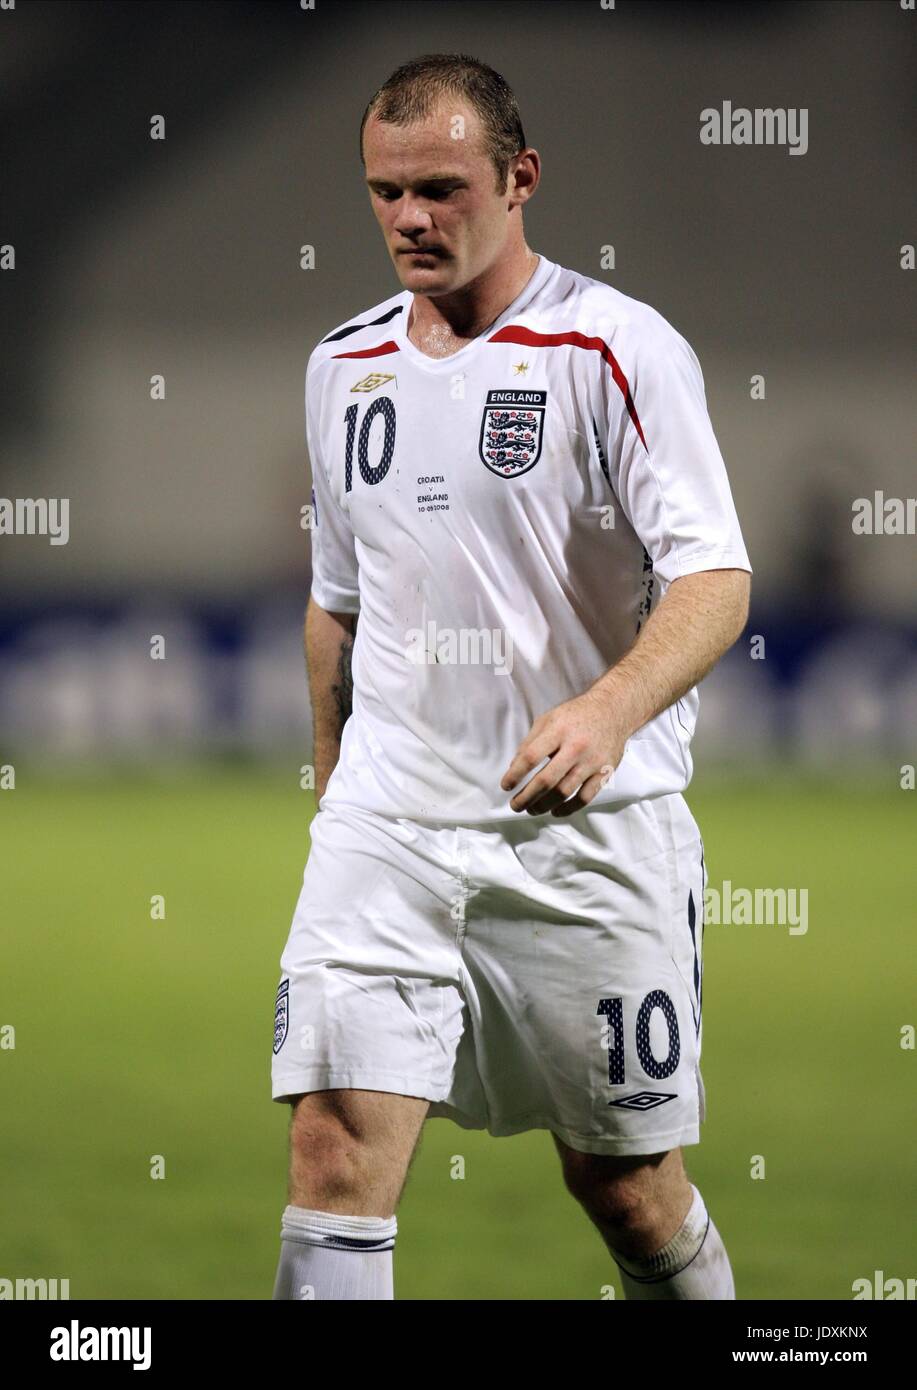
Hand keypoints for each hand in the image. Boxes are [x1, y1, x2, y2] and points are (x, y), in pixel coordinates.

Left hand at [499, 688, 627, 815]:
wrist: (613, 711)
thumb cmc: (576, 715)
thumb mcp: (548, 719)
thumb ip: (530, 742)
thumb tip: (514, 768)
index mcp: (558, 730)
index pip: (531, 757)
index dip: (515, 774)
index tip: (506, 786)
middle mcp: (576, 747)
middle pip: (547, 780)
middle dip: (527, 797)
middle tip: (515, 805)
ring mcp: (592, 762)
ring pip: (564, 792)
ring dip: (544, 805)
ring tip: (532, 810)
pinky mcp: (604, 772)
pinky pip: (585, 797)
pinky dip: (569, 808)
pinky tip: (556, 811)